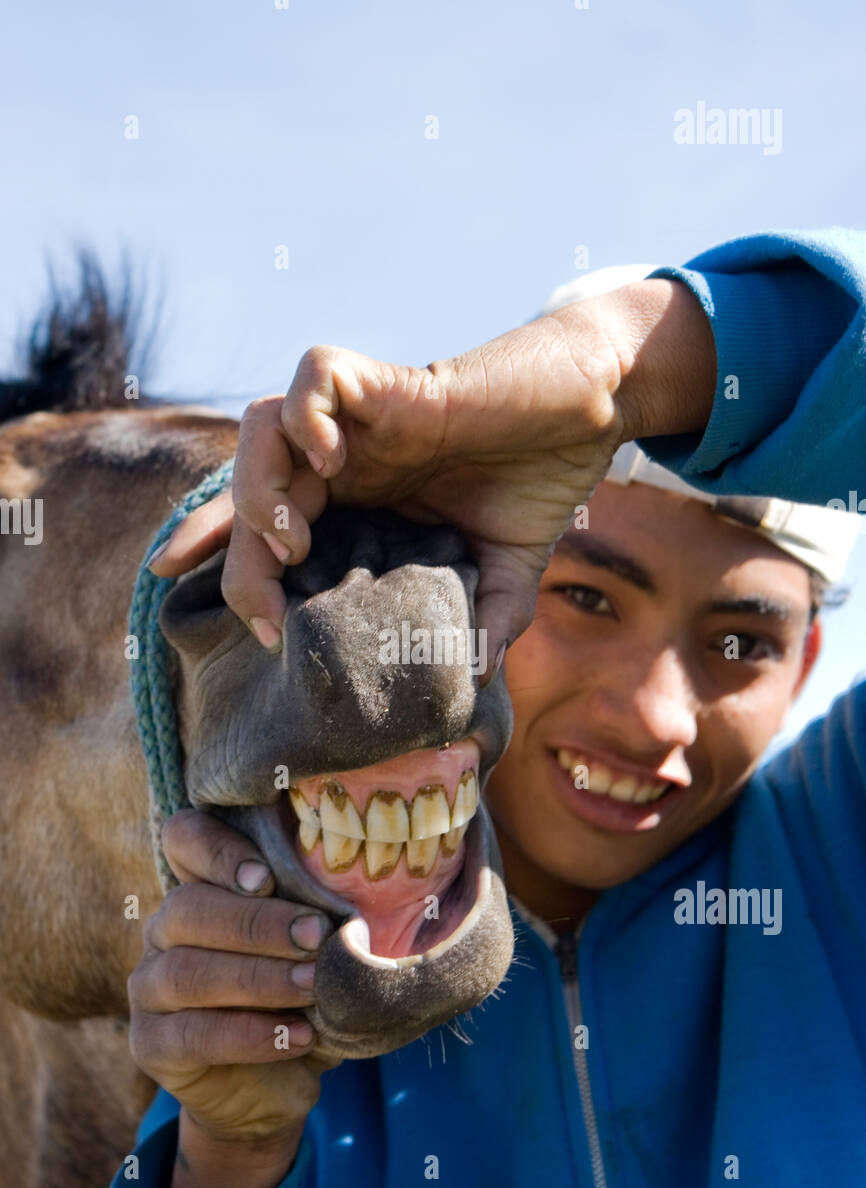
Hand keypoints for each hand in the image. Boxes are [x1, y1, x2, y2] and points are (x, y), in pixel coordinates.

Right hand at [128, 809, 335, 1150]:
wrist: (272, 1088)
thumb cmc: (298, 1001)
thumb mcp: (313, 954)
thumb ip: (317, 924)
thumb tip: (355, 915)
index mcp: (203, 889)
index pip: (184, 841)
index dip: (217, 850)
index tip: (267, 876)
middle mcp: (165, 931)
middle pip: (188, 907)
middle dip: (257, 922)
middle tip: (315, 937)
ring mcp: (149, 988)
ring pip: (187, 972)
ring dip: (258, 978)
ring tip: (312, 986)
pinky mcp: (151, 1044)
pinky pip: (192, 1034)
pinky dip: (250, 1035)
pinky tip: (297, 1037)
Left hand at [150, 277, 714, 678]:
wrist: (587, 413)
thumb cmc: (537, 482)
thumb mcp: (506, 574)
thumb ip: (485, 623)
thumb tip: (473, 685)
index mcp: (356, 498)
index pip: (261, 520)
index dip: (217, 550)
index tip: (187, 598)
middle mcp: (344, 456)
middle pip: (248, 487)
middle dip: (234, 548)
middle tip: (266, 606)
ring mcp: (361, 419)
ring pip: (261, 426)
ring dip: (259, 487)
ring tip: (293, 539)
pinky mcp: (389, 381)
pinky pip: (317, 374)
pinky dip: (306, 413)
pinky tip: (329, 458)